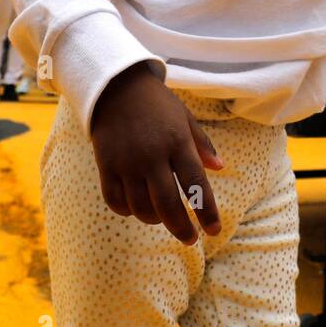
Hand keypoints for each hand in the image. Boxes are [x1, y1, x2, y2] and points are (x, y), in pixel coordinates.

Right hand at [89, 63, 223, 244]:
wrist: (115, 87)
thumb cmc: (158, 104)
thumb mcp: (185, 118)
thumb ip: (202, 144)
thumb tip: (220, 168)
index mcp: (177, 142)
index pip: (196, 184)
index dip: (206, 211)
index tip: (214, 230)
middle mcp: (152, 155)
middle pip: (168, 204)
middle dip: (181, 227)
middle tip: (190, 239)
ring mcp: (126, 162)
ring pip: (141, 208)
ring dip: (155, 219)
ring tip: (163, 217)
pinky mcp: (105, 166)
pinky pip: (115, 201)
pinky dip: (128, 211)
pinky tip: (137, 208)